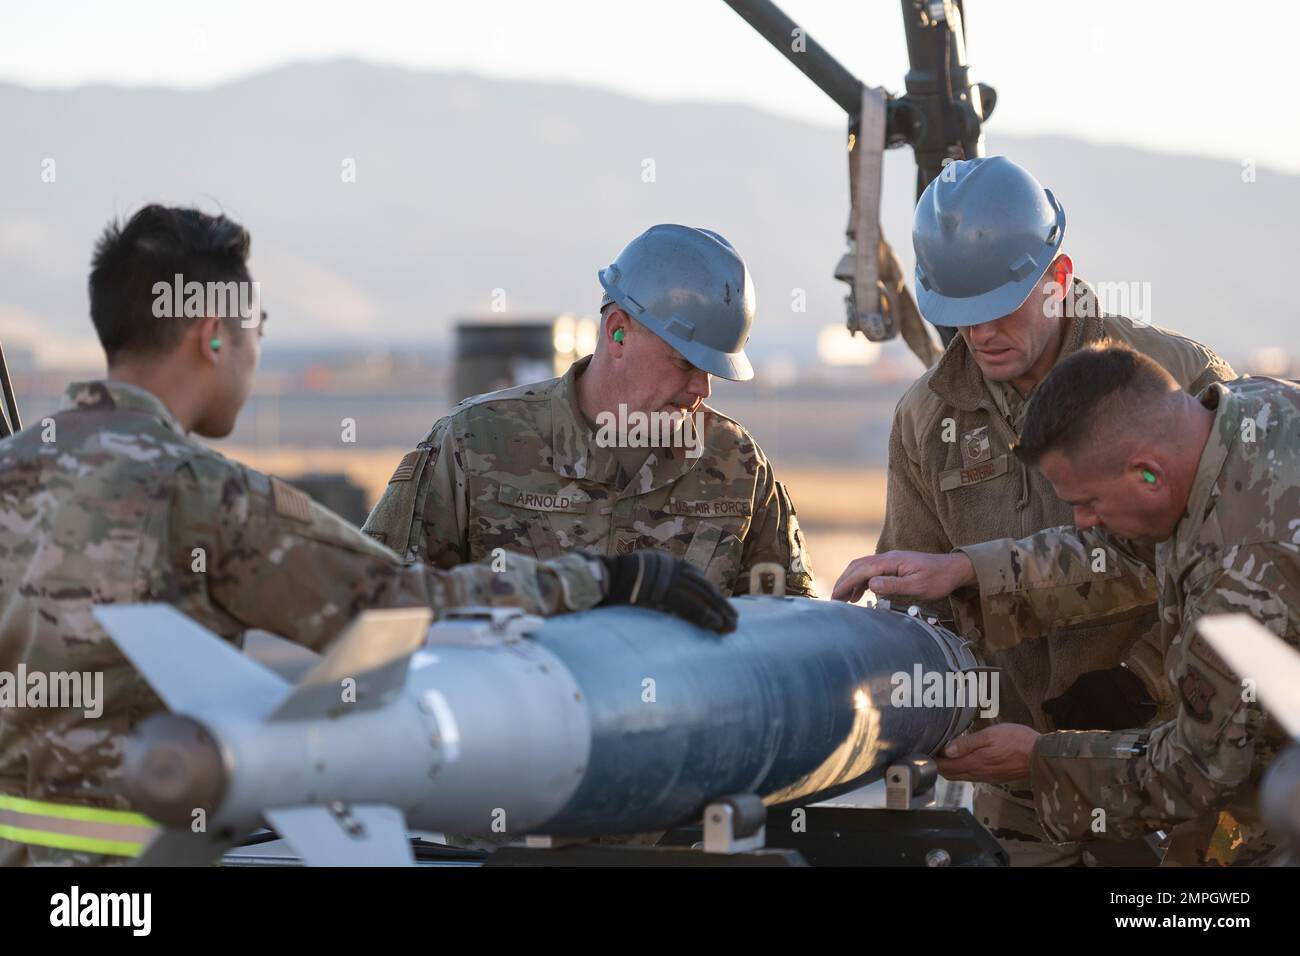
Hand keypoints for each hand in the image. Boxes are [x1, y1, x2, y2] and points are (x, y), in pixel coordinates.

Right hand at [598, 551, 736, 633]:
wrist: (601, 577)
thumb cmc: (615, 581)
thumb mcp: (639, 576)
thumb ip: (653, 585)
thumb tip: (657, 598)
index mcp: (667, 563)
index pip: (696, 577)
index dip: (710, 593)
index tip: (721, 605)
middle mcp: (672, 567)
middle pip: (704, 587)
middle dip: (721, 604)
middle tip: (735, 619)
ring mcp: (668, 578)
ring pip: (701, 596)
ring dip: (718, 612)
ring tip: (730, 627)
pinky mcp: (663, 591)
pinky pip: (689, 606)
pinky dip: (703, 616)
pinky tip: (714, 625)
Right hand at [831, 550, 974, 602]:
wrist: (953, 569)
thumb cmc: (938, 579)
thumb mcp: (917, 586)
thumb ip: (893, 585)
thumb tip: (871, 585)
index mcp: (891, 561)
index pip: (862, 570)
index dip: (847, 583)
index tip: (836, 596)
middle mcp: (888, 558)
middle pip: (858, 566)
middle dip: (844, 581)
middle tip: (834, 598)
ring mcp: (890, 561)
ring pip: (863, 568)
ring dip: (850, 581)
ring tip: (843, 598)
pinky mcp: (894, 566)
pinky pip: (871, 571)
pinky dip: (860, 581)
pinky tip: (859, 593)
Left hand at [935, 725, 1039, 783]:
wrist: (1040, 755)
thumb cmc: (1017, 741)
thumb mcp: (990, 735)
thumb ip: (967, 744)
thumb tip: (946, 750)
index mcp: (974, 764)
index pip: (945, 767)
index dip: (933, 760)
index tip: (925, 750)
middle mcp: (977, 774)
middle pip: (950, 774)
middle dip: (938, 764)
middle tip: (931, 750)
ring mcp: (985, 777)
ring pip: (960, 775)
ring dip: (950, 767)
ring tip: (943, 753)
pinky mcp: (993, 776)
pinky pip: (971, 775)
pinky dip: (962, 768)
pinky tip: (962, 758)